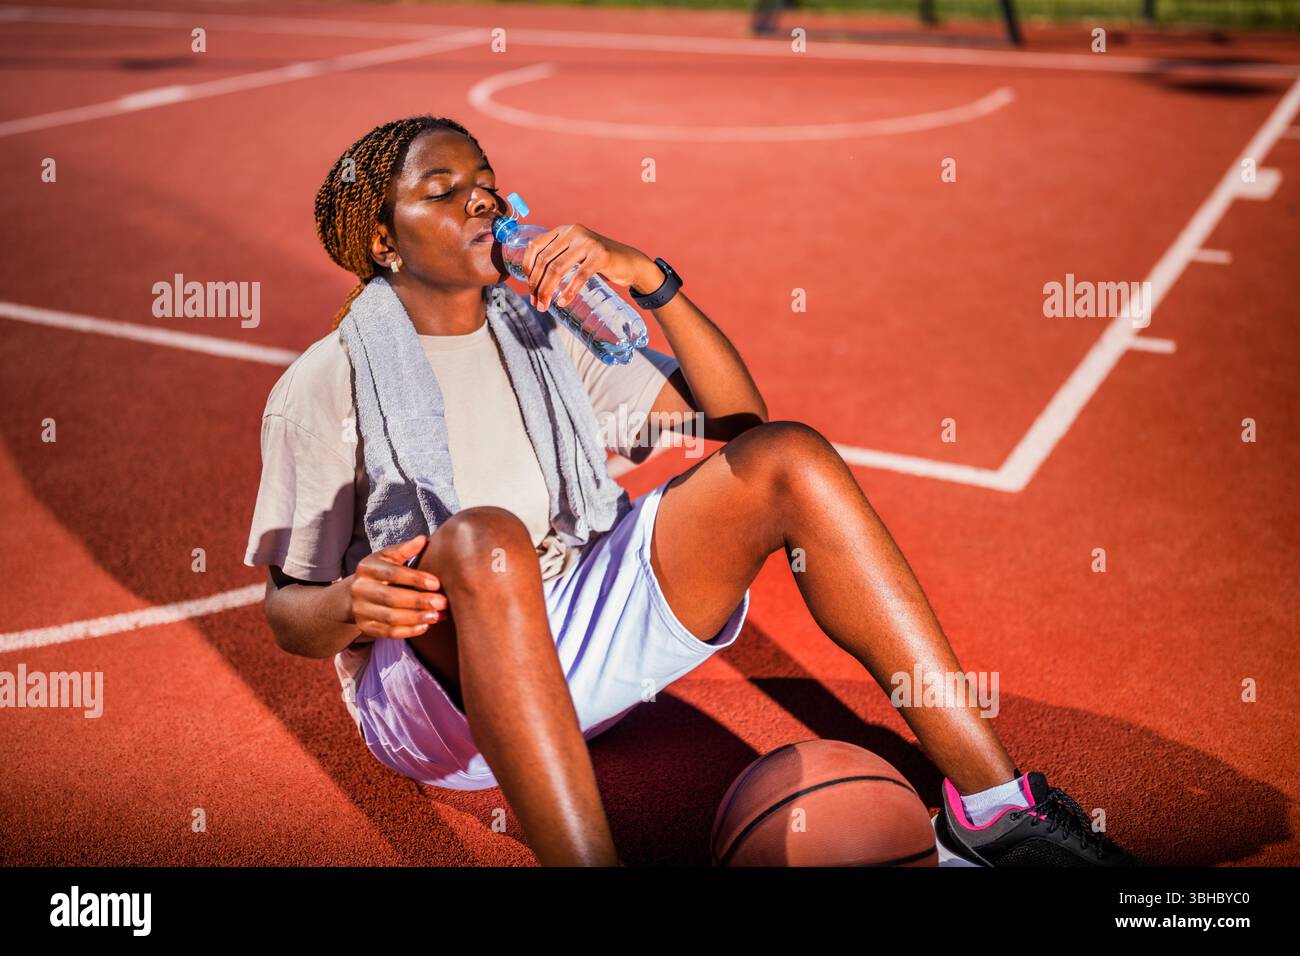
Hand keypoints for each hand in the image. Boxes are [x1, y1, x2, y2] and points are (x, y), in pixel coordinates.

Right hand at [350, 535, 448, 638]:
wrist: (355, 594)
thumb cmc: (380, 572)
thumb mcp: (388, 557)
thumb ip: (404, 550)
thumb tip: (423, 540)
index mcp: (367, 568)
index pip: (392, 573)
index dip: (415, 579)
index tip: (437, 583)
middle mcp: (360, 589)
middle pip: (391, 598)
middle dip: (420, 601)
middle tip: (443, 602)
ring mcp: (361, 610)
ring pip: (391, 618)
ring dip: (417, 618)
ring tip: (439, 615)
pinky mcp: (366, 627)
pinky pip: (388, 632)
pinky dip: (408, 631)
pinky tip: (426, 626)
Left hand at [521, 223, 654, 311]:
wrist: (630, 262)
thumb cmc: (599, 262)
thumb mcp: (575, 252)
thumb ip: (558, 257)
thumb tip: (533, 281)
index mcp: (563, 230)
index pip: (535, 246)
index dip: (527, 268)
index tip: (528, 287)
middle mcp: (573, 232)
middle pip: (545, 261)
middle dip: (536, 285)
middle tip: (537, 303)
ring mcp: (588, 242)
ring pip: (557, 269)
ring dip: (547, 290)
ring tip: (545, 306)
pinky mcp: (601, 255)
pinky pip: (579, 276)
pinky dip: (569, 291)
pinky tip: (563, 302)